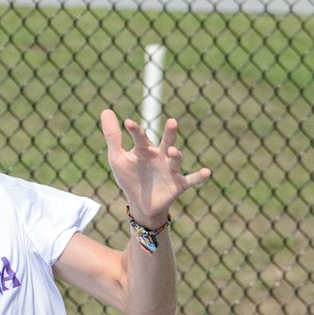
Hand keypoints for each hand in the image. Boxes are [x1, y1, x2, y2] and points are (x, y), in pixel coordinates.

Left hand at [100, 109, 210, 226]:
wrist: (140, 204)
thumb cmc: (130, 177)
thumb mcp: (117, 158)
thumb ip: (113, 137)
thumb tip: (106, 111)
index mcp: (145, 149)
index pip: (140, 137)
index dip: (135, 130)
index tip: (127, 123)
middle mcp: (161, 156)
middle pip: (167, 140)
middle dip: (170, 132)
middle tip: (172, 121)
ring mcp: (170, 169)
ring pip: (176, 159)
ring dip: (177, 155)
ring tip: (172, 150)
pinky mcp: (178, 184)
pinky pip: (191, 180)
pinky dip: (199, 177)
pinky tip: (207, 172)